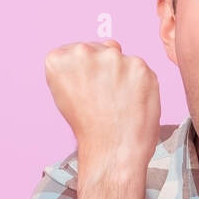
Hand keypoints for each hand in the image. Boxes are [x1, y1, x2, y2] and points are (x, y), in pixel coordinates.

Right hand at [44, 40, 161, 172]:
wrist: (112, 150)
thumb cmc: (89, 127)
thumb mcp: (64, 94)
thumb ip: (76, 67)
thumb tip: (102, 48)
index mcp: (58, 59)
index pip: (75, 51)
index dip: (86, 71)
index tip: (87, 88)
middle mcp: (83, 52)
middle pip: (100, 49)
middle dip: (105, 69)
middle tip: (105, 98)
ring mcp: (113, 57)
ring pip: (121, 59)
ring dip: (123, 75)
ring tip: (119, 102)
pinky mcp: (138, 65)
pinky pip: (140, 69)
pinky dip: (140, 83)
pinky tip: (133, 101)